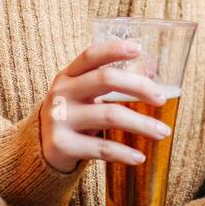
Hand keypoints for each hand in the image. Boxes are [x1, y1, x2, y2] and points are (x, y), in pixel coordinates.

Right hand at [39, 40, 171, 173]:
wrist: (41, 149)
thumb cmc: (73, 115)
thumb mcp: (84, 93)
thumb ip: (111, 81)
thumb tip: (152, 66)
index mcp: (68, 76)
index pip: (91, 55)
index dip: (114, 49)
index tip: (139, 48)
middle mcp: (62, 93)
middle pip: (105, 79)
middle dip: (139, 87)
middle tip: (162, 99)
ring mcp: (60, 119)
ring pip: (109, 115)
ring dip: (142, 124)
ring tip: (163, 132)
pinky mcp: (62, 145)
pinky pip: (101, 148)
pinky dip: (124, 153)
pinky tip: (140, 157)